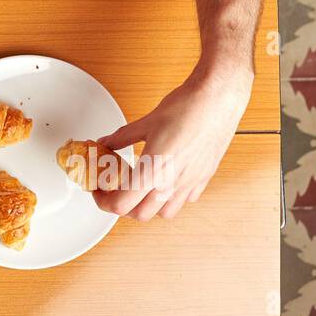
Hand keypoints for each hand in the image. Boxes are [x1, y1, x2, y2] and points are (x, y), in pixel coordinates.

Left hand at [93, 66, 252, 220]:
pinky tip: (165, 180)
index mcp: (153, 172)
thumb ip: (121, 138)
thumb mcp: (145, 123)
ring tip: (139, 188)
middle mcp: (172, 184)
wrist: (217, 100)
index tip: (98, 190)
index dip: (103, 201)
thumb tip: (105, 142)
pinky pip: (185, 200)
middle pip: (140, 215)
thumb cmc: (185, 109)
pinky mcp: (203, 178)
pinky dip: (171, 197)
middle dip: (123, 206)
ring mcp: (189, 184)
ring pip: (164, 213)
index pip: (121, 206)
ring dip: (148, 206)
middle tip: (114, 189)